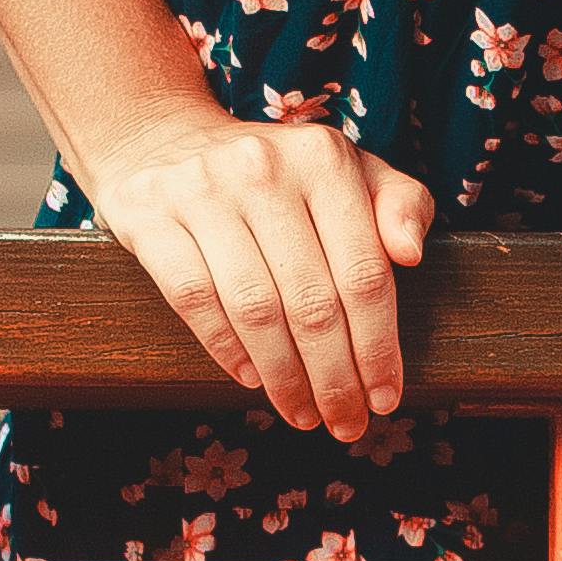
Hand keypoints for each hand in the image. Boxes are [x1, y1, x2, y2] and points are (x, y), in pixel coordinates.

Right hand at [76, 105, 434, 439]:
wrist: (162, 138)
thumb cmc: (278, 173)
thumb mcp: (349, 169)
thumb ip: (401, 203)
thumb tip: (411, 254)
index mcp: (324, 159)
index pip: (364, 272)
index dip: (378, 347)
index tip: (385, 398)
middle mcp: (264, 169)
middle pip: (313, 301)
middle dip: (334, 377)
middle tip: (344, 422)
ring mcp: (202, 191)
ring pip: (255, 309)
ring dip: (284, 377)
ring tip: (301, 413)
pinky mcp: (149, 216)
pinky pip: (195, 299)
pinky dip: (226, 349)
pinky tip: (250, 379)